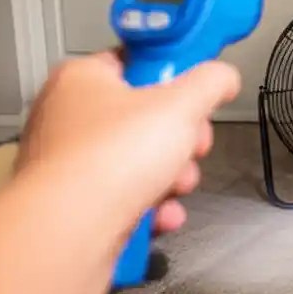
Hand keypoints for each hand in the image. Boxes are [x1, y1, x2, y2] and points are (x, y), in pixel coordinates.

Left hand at [16, 51, 239, 236]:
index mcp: (82, 79)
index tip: (196, 93)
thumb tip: (224, 77)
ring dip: (172, 177)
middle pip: (146, 118)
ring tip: (174, 186)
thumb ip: (211, 82)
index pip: (136, 62)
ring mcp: (70, 164)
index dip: (173, 78)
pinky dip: (150, 206)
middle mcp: (68, 118)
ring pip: (141, 162)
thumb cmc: (112, 157)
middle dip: (181, 139)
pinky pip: (126, 197)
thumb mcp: (182, 104)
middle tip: (190, 145)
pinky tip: (160, 214)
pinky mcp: (75, 204)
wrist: (71, 231)